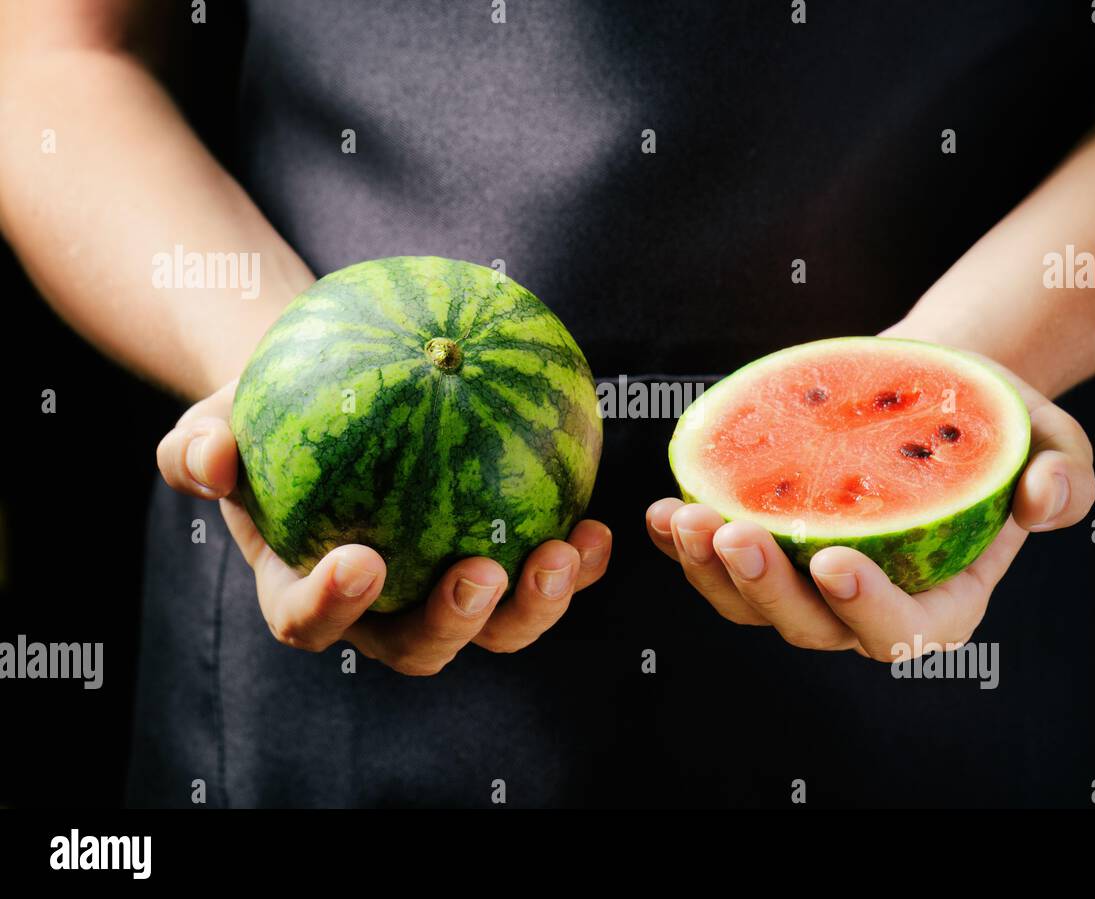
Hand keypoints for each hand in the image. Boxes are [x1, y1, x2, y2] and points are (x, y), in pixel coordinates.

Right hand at [157, 380, 611, 674]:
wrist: (337, 398)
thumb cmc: (268, 414)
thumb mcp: (218, 419)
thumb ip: (197, 447)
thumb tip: (207, 456)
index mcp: (309, 590)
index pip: (310, 619)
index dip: (333, 605)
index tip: (360, 559)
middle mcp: (385, 612)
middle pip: (423, 646)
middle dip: (456, 623)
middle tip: (482, 572)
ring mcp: (450, 594)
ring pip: (499, 629)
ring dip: (537, 604)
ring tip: (565, 551)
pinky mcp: (507, 564)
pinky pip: (549, 576)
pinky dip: (580, 564)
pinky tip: (598, 522)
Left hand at [645, 354, 1094, 659]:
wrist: (926, 389)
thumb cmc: (989, 419)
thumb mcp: (1053, 437)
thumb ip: (1069, 474)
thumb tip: (1045, 503)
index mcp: (940, 598)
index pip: (904, 632)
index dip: (866, 610)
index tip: (834, 559)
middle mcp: (866, 602)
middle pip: (809, 627)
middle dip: (766, 589)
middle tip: (734, 533)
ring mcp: (808, 579)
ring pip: (750, 605)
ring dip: (710, 573)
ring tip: (685, 518)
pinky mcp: (768, 545)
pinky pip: (717, 565)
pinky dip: (684, 546)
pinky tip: (664, 511)